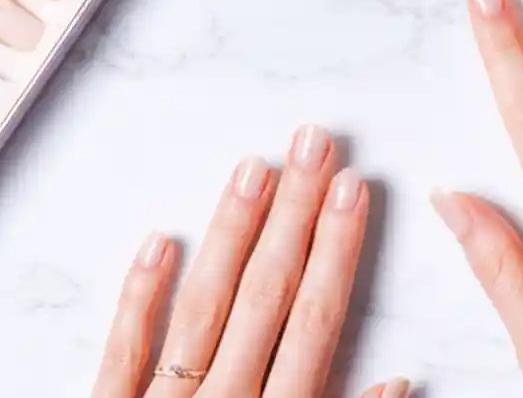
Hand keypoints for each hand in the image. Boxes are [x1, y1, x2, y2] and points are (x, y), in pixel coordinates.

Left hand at [91, 126, 407, 397]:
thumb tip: (398, 384)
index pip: (316, 318)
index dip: (337, 249)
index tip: (352, 191)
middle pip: (267, 294)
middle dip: (295, 214)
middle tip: (312, 147)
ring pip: (203, 306)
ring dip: (231, 233)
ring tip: (252, 169)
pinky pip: (124, 350)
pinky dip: (141, 295)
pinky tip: (161, 241)